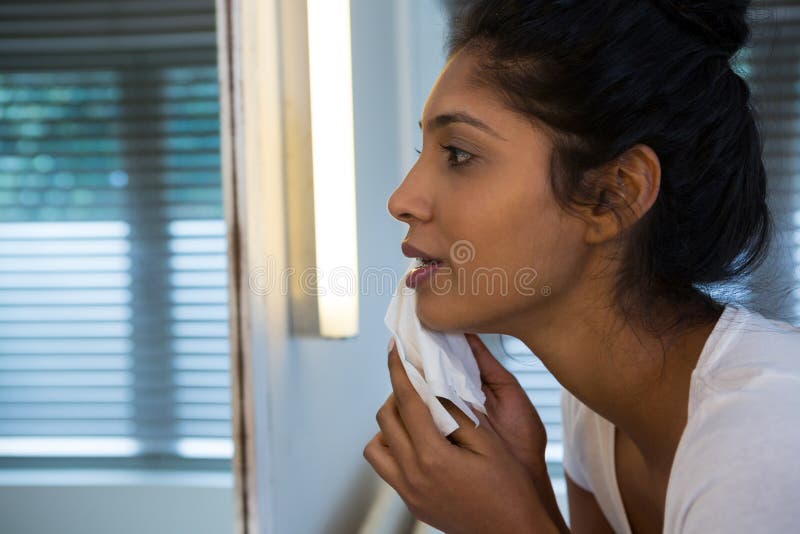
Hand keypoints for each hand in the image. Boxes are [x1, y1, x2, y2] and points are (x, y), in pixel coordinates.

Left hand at [362, 340, 557, 533]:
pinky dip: (395, 449)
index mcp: (432, 457)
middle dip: (395, 395)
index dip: (398, 371)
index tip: (393, 350)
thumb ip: (456, 414)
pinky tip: (421, 444)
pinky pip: (388, 469)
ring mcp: (409, 493)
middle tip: (416, 385)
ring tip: (415, 418)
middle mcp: (412, 476)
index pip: (406, 402)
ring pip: (376, 448)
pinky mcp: (412, 504)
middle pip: (385, 420)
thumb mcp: (487, 443)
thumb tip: (433, 389)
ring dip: (389, 427)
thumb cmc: (509, 488)